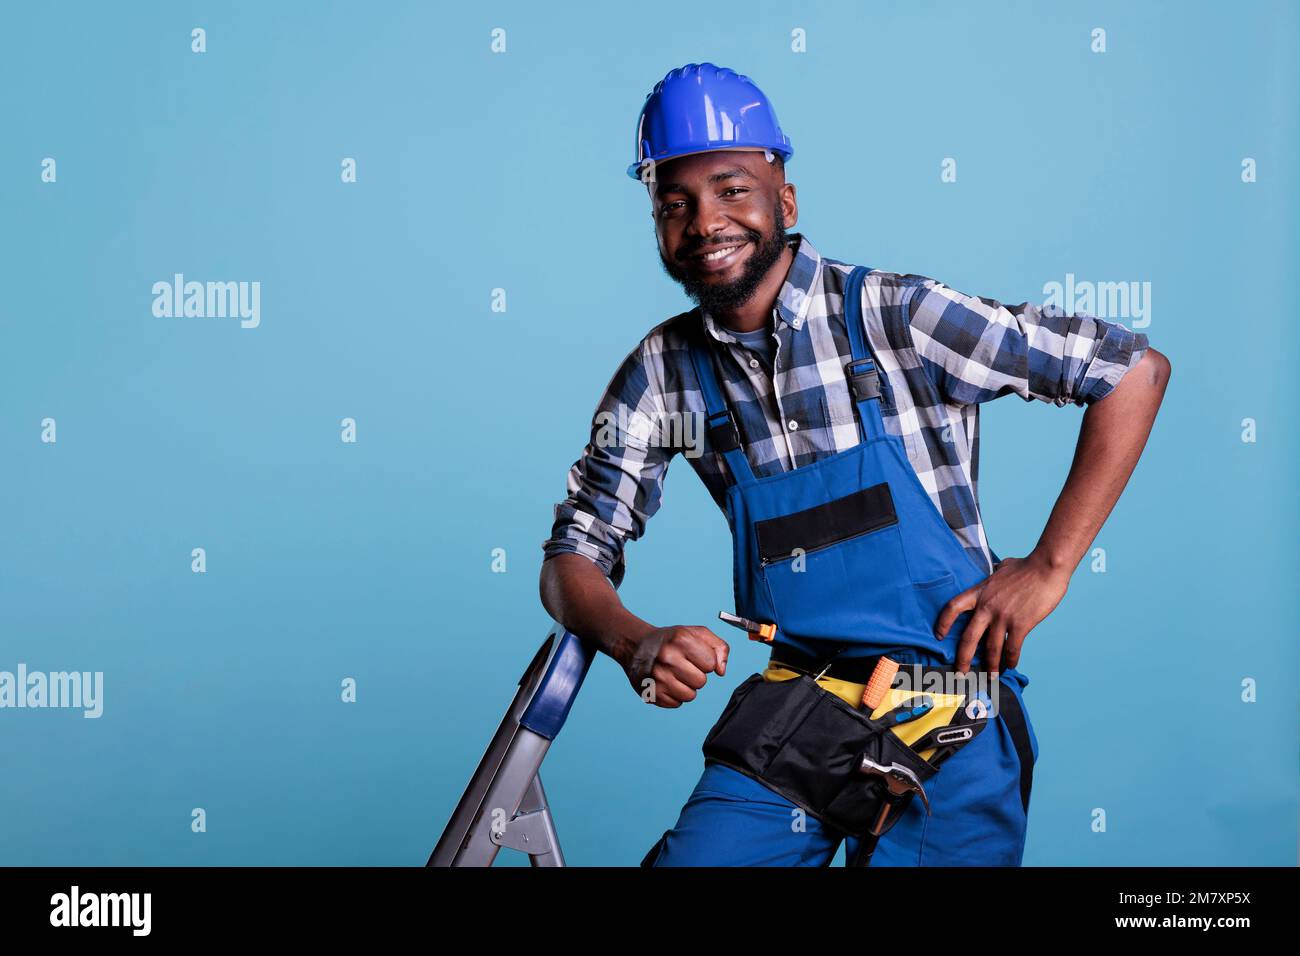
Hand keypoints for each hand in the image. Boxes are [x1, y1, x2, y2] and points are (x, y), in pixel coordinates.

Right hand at [621, 625, 728, 707]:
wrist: (635, 645)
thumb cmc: (670, 640)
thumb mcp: (696, 633)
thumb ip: (719, 647)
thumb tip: (721, 671)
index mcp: (681, 640)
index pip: (711, 664)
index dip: (705, 660)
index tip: (693, 655)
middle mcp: (667, 657)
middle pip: (701, 682)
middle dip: (696, 675)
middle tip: (682, 665)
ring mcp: (657, 676)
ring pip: (690, 696)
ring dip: (686, 687)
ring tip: (674, 674)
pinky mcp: (651, 692)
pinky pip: (676, 704)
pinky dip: (673, 695)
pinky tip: (665, 682)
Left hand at [932, 553, 1070, 673]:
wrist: (1046, 567)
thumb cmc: (1027, 565)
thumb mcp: (1002, 567)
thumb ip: (994, 574)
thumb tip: (995, 570)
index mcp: (979, 592)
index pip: (953, 607)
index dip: (943, 622)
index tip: (939, 635)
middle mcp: (987, 606)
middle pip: (968, 638)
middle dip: (962, 659)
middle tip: (960, 673)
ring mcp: (1003, 617)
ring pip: (991, 648)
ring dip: (990, 666)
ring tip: (990, 677)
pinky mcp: (1021, 624)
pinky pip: (1012, 648)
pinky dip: (1011, 660)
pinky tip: (1011, 665)